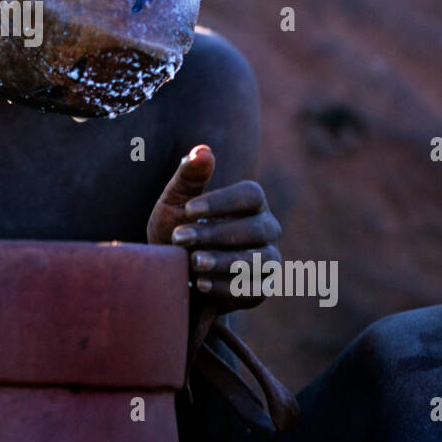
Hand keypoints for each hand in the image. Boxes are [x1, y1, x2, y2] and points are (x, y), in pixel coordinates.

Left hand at [147, 144, 281, 312]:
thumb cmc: (177, 230)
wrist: (172, 275)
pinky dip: (226, 287)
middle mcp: (267, 229)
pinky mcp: (261, 289)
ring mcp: (268, 260)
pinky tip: (201, 284)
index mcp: (251, 203)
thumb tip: (203, 151)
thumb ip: (188, 177)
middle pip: (256, 229)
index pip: (251, 195)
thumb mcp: (174, 203)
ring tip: (193, 264)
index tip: (189, 210)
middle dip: (216, 235)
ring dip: (225, 262)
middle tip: (180, 239)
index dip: (222, 202)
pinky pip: (254, 290)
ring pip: (260, 260)